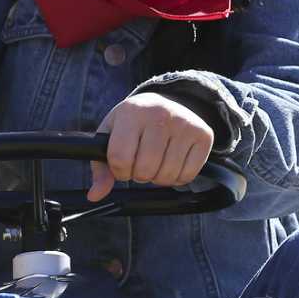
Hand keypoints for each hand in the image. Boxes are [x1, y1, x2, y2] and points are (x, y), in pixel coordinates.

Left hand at [88, 93, 212, 202]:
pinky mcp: (203, 135)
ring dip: (158, 178)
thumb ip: (101, 167)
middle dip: (139, 175)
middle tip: (141, 162)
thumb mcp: (112, 135)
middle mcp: (160, 115)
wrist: (169, 102)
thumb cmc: (134, 122)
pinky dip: (178, 178)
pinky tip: (172, 162)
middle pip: (144, 170)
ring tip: (156, 161)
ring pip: (166, 176)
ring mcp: (184, 124)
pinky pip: (187, 175)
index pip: (120, 158)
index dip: (119, 171)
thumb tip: (95, 195)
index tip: (123, 165)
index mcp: (132, 112)